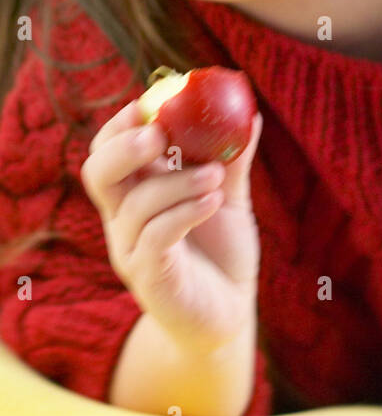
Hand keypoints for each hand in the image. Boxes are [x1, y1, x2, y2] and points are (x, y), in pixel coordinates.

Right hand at [80, 97, 263, 355]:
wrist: (230, 314)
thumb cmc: (222, 252)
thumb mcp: (228, 199)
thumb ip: (232, 160)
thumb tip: (250, 115)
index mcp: (135, 194)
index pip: (107, 151)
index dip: (120, 125)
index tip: (149, 102)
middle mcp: (123, 221)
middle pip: (98, 173)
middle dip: (124, 147)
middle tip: (160, 134)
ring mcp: (131, 251)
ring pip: (135, 204)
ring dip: (177, 181)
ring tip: (215, 176)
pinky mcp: (149, 279)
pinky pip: (155, 238)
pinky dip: (184, 211)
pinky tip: (212, 201)